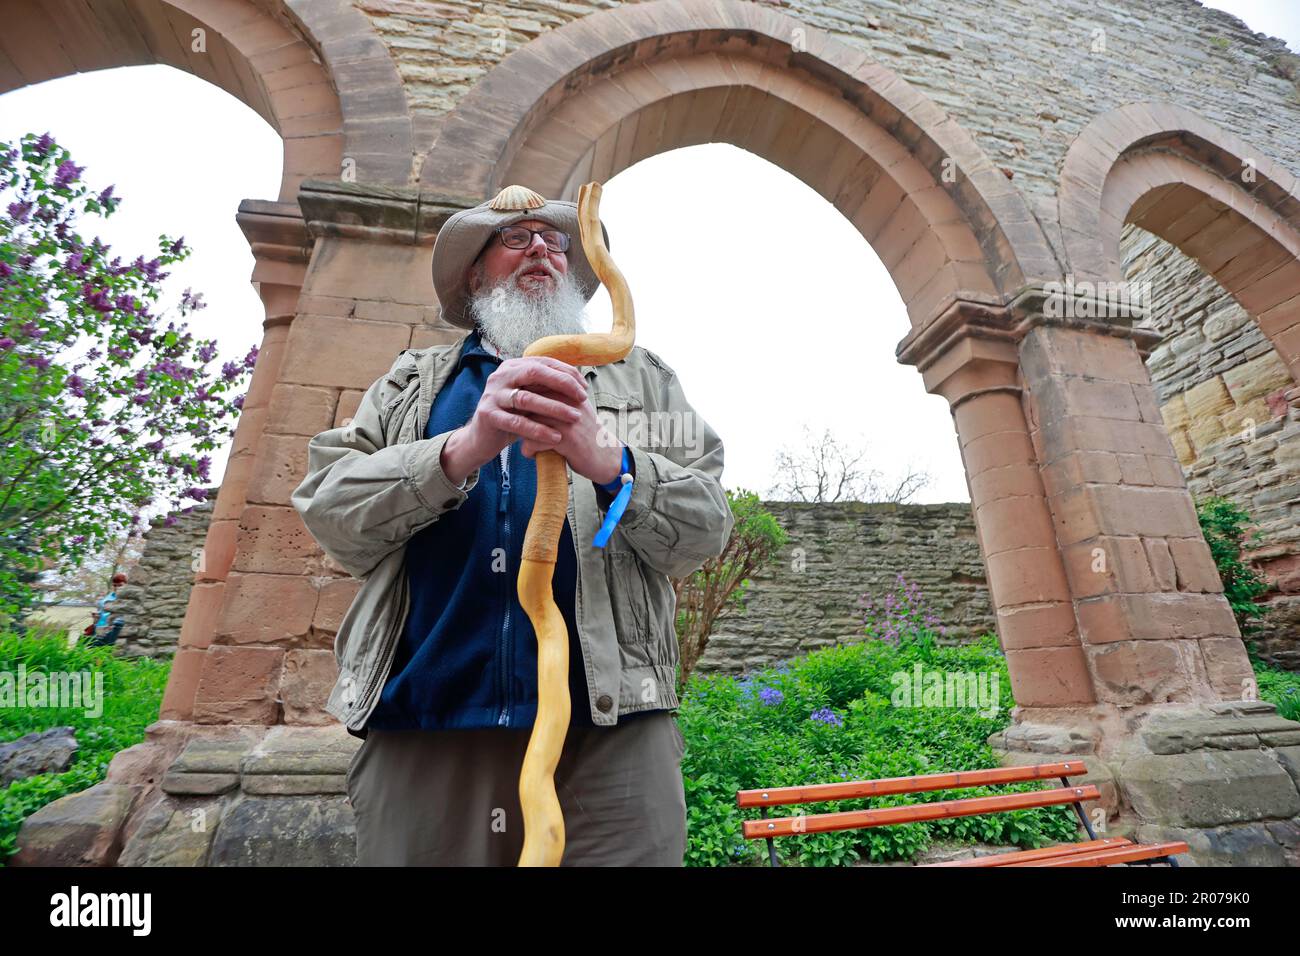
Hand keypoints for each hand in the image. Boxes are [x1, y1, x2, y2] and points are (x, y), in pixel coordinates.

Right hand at [440, 357, 587, 484]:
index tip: (585, 387)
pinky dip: (538, 430)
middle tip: (582, 397)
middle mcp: (500, 376)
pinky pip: (517, 423)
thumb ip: (546, 388)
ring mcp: (492, 395)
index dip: (566, 373)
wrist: (482, 439)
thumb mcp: (530, 398)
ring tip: (575, 417)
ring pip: (527, 398)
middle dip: (562, 383)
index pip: (544, 362)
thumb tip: (579, 381)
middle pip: (535, 372)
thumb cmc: (513, 417)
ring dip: (554, 408)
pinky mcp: (488, 415)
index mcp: (512, 367)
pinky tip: (556, 437)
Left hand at [516, 389, 624, 484]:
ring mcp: (569, 420)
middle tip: (515, 427)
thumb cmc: (585, 434)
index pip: (537, 385)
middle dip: (518, 416)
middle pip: (530, 401)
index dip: (522, 397)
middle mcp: (569, 402)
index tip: (516, 411)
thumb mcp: (574, 409)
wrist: (606, 457)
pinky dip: (528, 449)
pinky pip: (535, 441)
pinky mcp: (568, 440)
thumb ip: (557, 397)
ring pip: (529, 421)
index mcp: (569, 392)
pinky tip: (530, 454)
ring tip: (523, 441)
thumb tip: (527, 388)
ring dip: (521, 434)